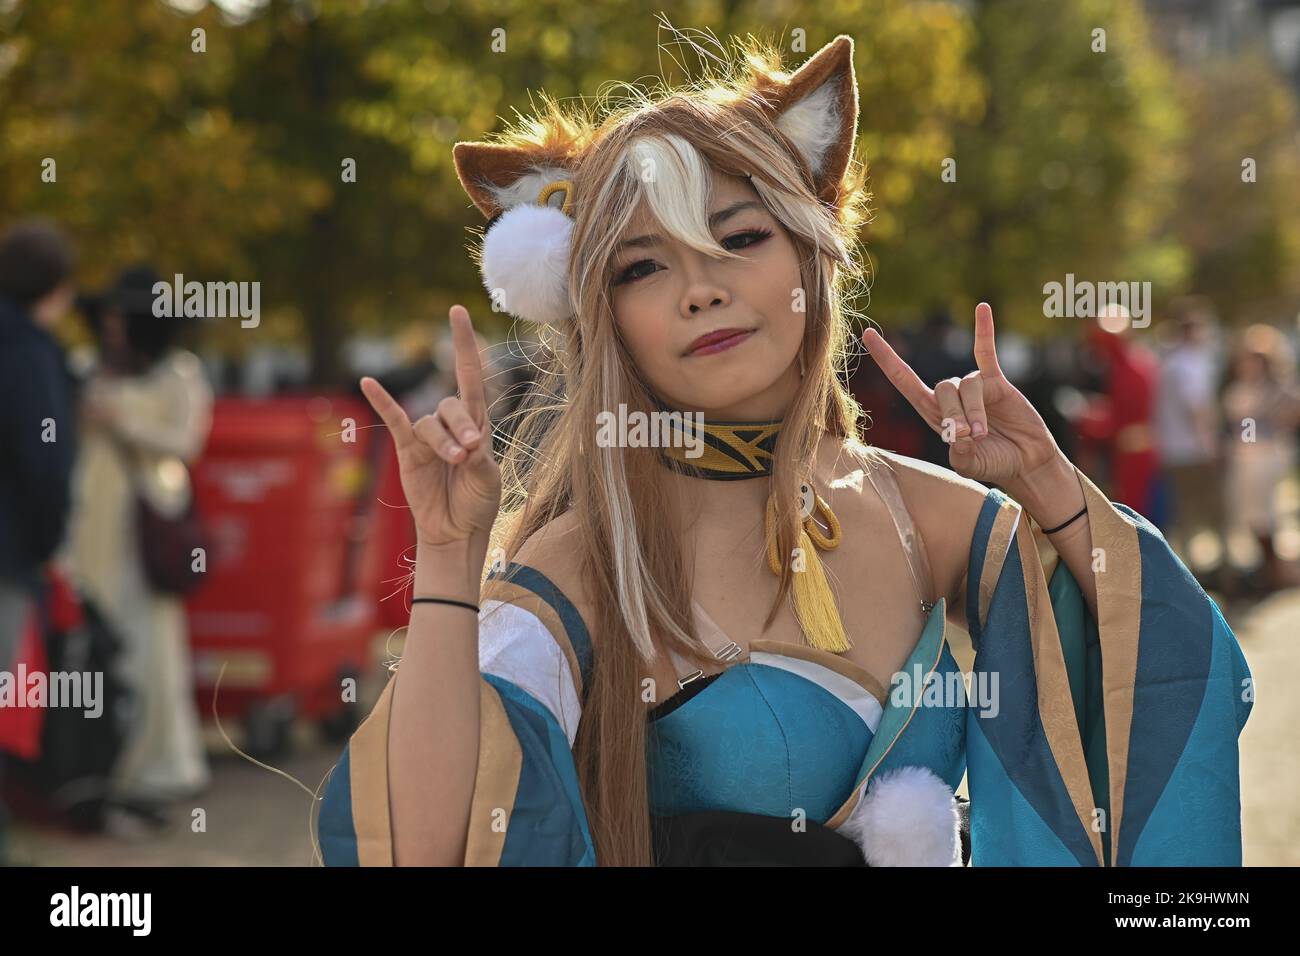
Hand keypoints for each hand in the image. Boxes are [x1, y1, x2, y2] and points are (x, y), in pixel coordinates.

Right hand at [361, 305, 500, 549]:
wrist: (457, 531)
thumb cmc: (478, 503)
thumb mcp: (488, 479)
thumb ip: (479, 457)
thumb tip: (468, 441)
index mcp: (478, 423)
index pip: (471, 376)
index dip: (465, 345)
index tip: (458, 311)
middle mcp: (452, 423)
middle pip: (453, 405)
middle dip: (462, 425)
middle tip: (470, 451)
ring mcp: (427, 435)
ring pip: (430, 423)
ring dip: (443, 441)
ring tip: (456, 462)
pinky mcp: (407, 450)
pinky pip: (394, 420)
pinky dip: (382, 401)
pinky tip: (367, 382)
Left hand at [862, 302, 1061, 488]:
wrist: (1025, 461)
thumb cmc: (993, 464)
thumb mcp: (970, 466)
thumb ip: (961, 455)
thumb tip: (959, 435)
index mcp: (934, 414)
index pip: (905, 381)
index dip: (887, 360)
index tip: (868, 336)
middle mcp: (950, 397)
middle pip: (942, 389)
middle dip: (955, 414)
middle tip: (970, 437)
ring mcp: (973, 387)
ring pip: (967, 385)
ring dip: (975, 410)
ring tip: (984, 433)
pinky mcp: (997, 382)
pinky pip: (987, 352)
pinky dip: (984, 330)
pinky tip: (982, 308)